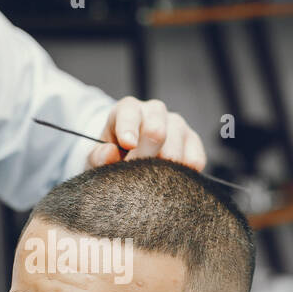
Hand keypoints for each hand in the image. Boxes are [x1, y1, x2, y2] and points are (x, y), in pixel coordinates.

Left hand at [89, 96, 205, 170]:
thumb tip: (110, 154)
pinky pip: (194, 159)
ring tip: (150, 182)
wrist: (132, 156)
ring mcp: (177, 124)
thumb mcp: (98, 157)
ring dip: (161, 171)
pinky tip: (170, 181)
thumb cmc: (113, 154)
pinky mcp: (193, 141)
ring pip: (175, 149)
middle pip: (156, 131)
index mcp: (128, 109)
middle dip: (144, 158)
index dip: (128, 129)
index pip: (130, 113)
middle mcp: (155, 111)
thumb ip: (99, 156)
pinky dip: (182, 175)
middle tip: (135, 178)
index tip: (127, 145)